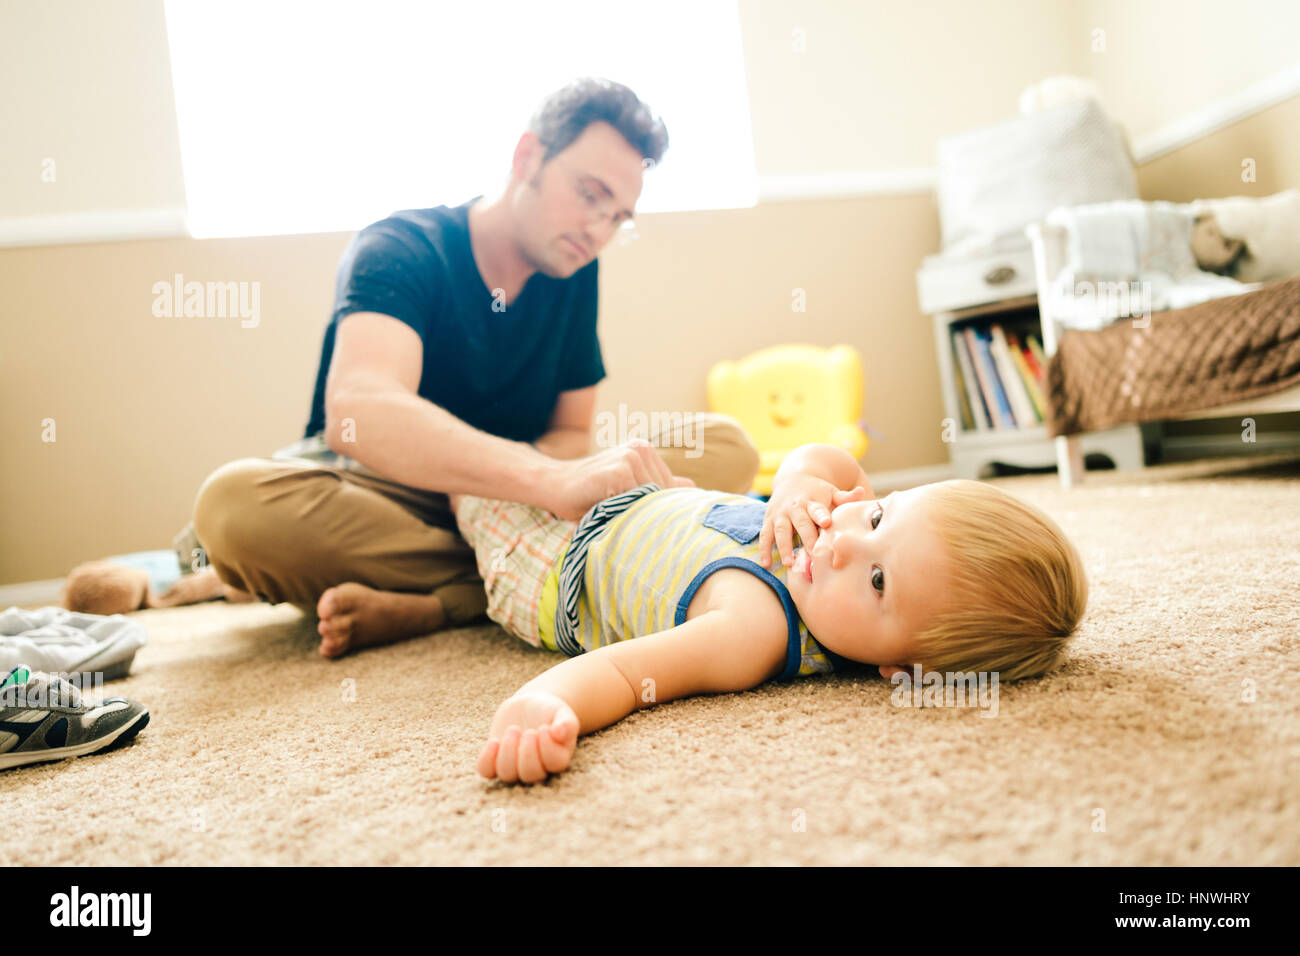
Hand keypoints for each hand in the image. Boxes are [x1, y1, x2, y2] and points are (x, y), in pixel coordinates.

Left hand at [478, 690, 580, 783]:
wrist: (531, 707)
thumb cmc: (550, 712)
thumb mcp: (561, 712)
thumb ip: (567, 722)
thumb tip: (561, 732)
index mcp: (557, 758)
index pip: (554, 763)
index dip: (548, 747)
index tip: (544, 727)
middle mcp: (537, 768)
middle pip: (531, 774)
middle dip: (527, 751)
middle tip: (529, 731)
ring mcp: (515, 766)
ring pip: (508, 774)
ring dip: (508, 752)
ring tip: (514, 729)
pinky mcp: (496, 760)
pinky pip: (486, 770)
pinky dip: (487, 759)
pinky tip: (494, 741)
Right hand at [544, 439, 693, 521]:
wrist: (554, 485)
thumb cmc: (589, 493)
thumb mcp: (625, 488)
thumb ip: (656, 484)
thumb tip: (692, 486)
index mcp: (644, 451)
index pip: (670, 487)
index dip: (662, 509)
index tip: (653, 525)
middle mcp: (640, 450)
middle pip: (664, 494)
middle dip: (653, 514)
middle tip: (636, 529)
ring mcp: (630, 457)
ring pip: (652, 499)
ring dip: (641, 516)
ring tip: (623, 524)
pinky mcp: (619, 470)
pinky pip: (637, 501)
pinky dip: (628, 514)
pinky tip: (614, 519)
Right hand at [759, 477, 871, 569]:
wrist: (793, 477)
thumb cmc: (818, 491)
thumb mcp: (831, 491)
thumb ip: (845, 497)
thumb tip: (862, 493)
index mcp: (812, 500)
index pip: (817, 508)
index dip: (821, 515)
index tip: (826, 522)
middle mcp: (795, 507)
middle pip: (800, 523)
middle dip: (805, 538)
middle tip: (811, 556)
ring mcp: (780, 514)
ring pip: (781, 531)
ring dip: (784, 547)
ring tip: (789, 563)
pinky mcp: (769, 519)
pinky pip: (765, 535)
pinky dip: (764, 549)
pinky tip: (766, 564)